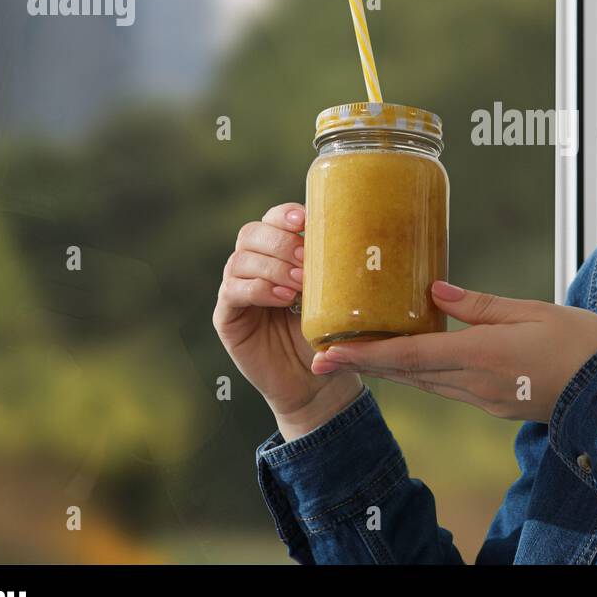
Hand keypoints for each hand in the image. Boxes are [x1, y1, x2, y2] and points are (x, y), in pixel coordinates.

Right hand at [212, 202, 361, 425]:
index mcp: (281, 253)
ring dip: (271, 266)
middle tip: (306, 261)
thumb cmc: (332, 335)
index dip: (284, 214)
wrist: (317, 383)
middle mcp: (255, 266)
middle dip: (279, 241)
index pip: (273, 219)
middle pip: (251, 233)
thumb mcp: (342, 298)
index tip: (305, 219)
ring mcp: (237, 289)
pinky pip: (231, 291)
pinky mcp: (227, 316)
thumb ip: (344, 270)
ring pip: (240, 259)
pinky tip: (281, 299)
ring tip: (298, 286)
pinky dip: (257, 290)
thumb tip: (369, 238)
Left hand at [309, 280, 596, 422]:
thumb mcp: (532, 311)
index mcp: (482, 356)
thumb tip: (434, 289)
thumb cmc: (582, 343)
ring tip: (357, 354)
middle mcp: (476, 384)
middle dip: (365, 364)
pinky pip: (446, 387)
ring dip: (389, 370)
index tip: (327, 352)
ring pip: (425, 383)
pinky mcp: (495, 404)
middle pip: (407, 374)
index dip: (364, 355)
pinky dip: (420, 373)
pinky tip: (411, 359)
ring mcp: (484, 399)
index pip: (409, 357)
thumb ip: (480, 304)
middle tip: (324, 355)